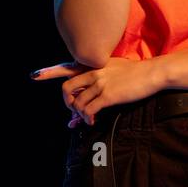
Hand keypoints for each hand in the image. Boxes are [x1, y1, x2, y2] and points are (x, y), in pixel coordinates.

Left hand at [32, 57, 161, 125]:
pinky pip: (89, 110)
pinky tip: (92, 122)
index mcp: (94, 64)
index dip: (48, 72)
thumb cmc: (137, 73)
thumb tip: (92, 93)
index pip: (66, 67)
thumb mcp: (116, 68)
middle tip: (74, 112)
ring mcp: (100, 83)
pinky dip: (87, 119)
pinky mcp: (108, 95)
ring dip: (79, 114)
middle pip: (66, 88)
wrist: (153, 73)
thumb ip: (100, 78)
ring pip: (77, 103)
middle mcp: (93, 71)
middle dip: (67, 104)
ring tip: (87, 120)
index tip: (34, 76)